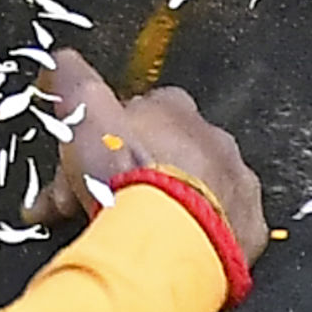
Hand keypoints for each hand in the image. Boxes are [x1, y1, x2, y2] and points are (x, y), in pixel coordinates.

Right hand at [31, 52, 267, 264]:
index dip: (111, 142)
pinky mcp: (249, 226)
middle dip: (142, 175)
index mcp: (174, 108)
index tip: (90, 168)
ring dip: (176, 205)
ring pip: (203, 188)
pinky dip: (206, 237)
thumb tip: (62, 60)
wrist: (164, 238)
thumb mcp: (82, 115)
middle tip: (112, 205)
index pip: (141, 113)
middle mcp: (212, 139)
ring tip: (147, 232)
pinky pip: (229, 228)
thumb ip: (71, 82)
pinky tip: (180, 250)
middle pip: (172, 153)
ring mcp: (235, 182)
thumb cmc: (123, 177)